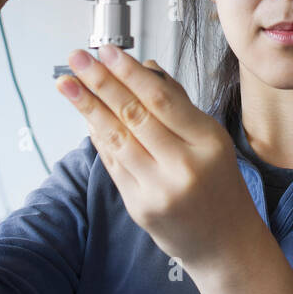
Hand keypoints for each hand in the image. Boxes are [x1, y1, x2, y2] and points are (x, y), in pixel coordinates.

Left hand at [56, 45, 264, 277]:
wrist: (225, 242)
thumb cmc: (219, 185)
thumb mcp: (212, 138)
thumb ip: (178, 103)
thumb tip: (144, 70)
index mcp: (208, 141)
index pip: (162, 99)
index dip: (130, 72)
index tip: (107, 51)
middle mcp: (184, 166)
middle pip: (134, 115)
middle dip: (101, 82)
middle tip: (78, 60)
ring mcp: (159, 190)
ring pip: (117, 139)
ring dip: (87, 107)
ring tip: (67, 84)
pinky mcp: (139, 207)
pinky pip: (113, 164)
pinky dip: (98, 137)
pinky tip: (85, 117)